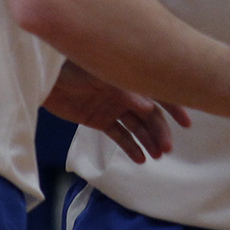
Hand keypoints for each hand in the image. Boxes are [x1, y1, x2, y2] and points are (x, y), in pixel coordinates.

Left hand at [43, 62, 187, 163]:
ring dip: (148, 141)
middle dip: (160, 131)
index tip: (187, 124)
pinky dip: (130, 147)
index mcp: (129, 78)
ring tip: (156, 156)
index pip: (158, 92)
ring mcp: (114, 107)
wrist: (42, 80)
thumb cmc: (69, 70)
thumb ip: (124, 92)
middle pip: (150, 115)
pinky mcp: (100, 120)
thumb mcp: (97, 77)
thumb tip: (150, 107)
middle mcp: (126, 93)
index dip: (175, 107)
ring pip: (137, 127)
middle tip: (167, 148)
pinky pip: (119, 135)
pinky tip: (140, 159)